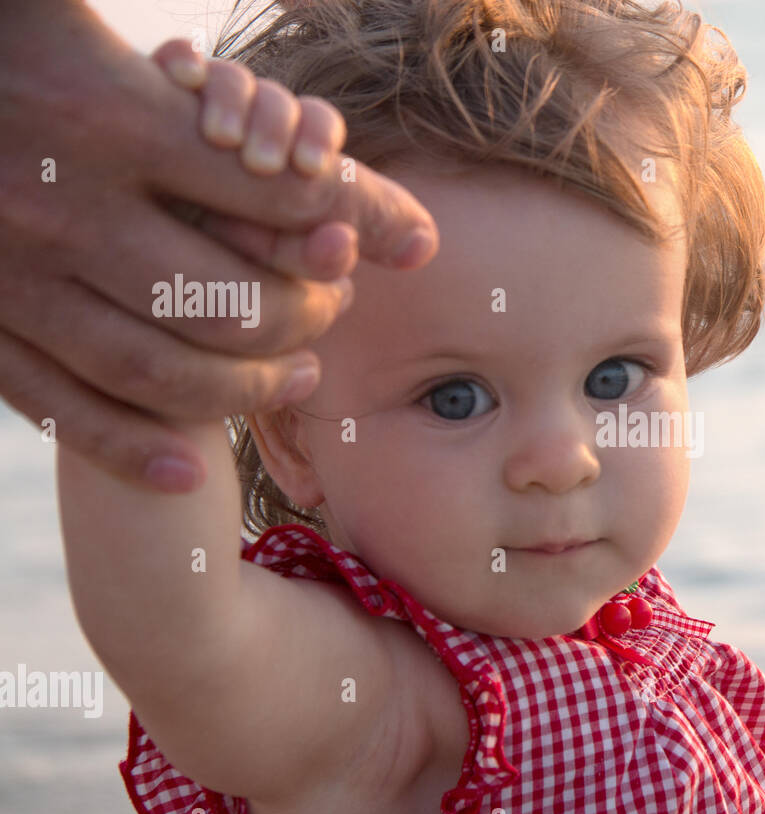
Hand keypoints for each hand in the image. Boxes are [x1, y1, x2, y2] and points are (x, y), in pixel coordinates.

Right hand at [0, 2, 438, 492]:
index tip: (352, 248)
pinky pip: (56, 406)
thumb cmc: (41, 57)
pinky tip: (188, 473)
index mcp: (108, 118)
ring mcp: (12, 273)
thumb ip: (263, 115)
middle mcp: (59, 203)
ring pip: (153, 367)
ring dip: (243, 389)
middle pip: (221, 300)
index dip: (333, 229)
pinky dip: (128, 447)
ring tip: (301, 377)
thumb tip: (395, 194)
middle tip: (334, 312)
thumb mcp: (139, 65)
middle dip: (300, 319)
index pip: (268, 199)